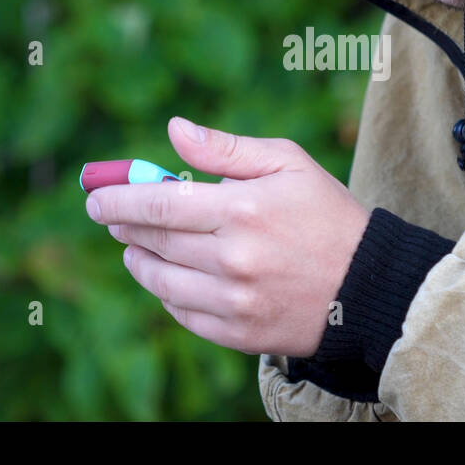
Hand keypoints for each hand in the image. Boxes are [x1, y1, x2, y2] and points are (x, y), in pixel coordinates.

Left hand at [84, 116, 371, 356]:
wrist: (369, 284)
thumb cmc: (327, 213)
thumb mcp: (287, 163)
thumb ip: (225, 149)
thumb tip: (173, 131)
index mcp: (243, 209)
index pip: (157, 204)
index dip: (117, 200)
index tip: (95, 197)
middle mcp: (234, 258)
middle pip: (154, 241)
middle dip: (123, 227)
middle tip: (111, 218)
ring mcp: (235, 300)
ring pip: (161, 281)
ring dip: (139, 261)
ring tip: (135, 249)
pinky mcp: (239, 333)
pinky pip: (182, 314)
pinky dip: (167, 294)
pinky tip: (169, 279)